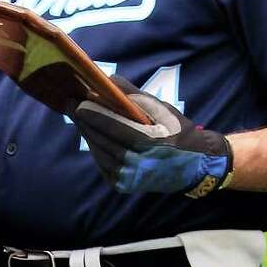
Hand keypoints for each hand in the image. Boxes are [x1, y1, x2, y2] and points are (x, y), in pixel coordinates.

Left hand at [75, 95, 232, 197]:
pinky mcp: (124, 185)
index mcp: (150, 142)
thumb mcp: (162, 109)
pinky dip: (96, 148)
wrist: (196, 165)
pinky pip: (103, 164)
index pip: (113, 126)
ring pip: (99, 152)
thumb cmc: (179, 131)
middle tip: (70, 104)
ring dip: (88, 134)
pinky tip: (92, 135)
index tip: (77, 101)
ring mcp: (130, 177)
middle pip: (102, 139)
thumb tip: (106, 80)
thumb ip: (133, 95)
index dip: (93, 113)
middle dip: (84, 121)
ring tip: (79, 118)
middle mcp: (138, 163)